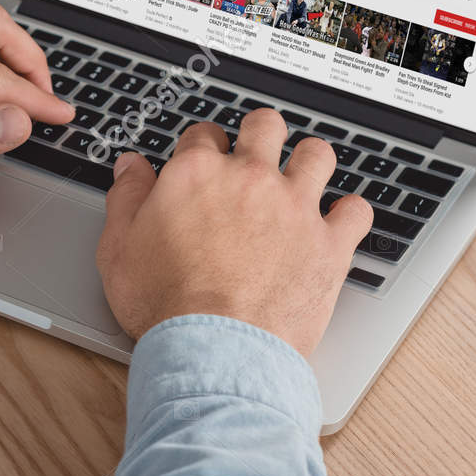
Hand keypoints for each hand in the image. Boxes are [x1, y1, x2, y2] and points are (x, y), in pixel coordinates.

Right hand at [95, 109, 372, 355]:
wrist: (215, 348)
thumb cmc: (166, 307)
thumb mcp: (118, 250)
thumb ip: (126, 198)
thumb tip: (130, 167)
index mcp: (198, 175)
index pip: (204, 135)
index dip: (203, 146)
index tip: (205, 160)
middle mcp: (250, 179)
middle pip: (265, 126)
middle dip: (260, 132)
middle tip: (257, 150)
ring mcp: (295, 208)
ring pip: (317, 155)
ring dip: (310, 160)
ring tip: (304, 174)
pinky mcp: (328, 244)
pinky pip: (356, 211)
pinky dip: (350, 214)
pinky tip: (340, 221)